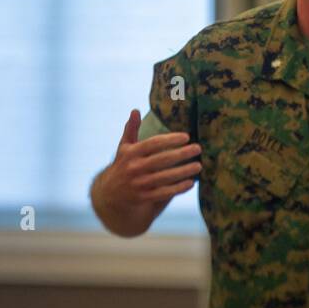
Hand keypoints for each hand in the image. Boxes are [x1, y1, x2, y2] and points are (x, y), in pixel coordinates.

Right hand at [92, 110, 201, 231]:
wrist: (109, 195)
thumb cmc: (123, 166)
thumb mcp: (124, 147)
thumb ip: (131, 129)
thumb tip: (135, 110)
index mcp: (131, 153)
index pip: (153, 144)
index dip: (170, 140)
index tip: (186, 137)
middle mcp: (134, 168)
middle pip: (162, 160)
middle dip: (181, 154)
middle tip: (198, 148)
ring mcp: (139, 184)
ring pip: (165, 177)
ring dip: (183, 172)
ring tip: (198, 166)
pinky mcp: (144, 197)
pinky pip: (164, 193)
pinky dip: (178, 188)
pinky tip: (191, 183)